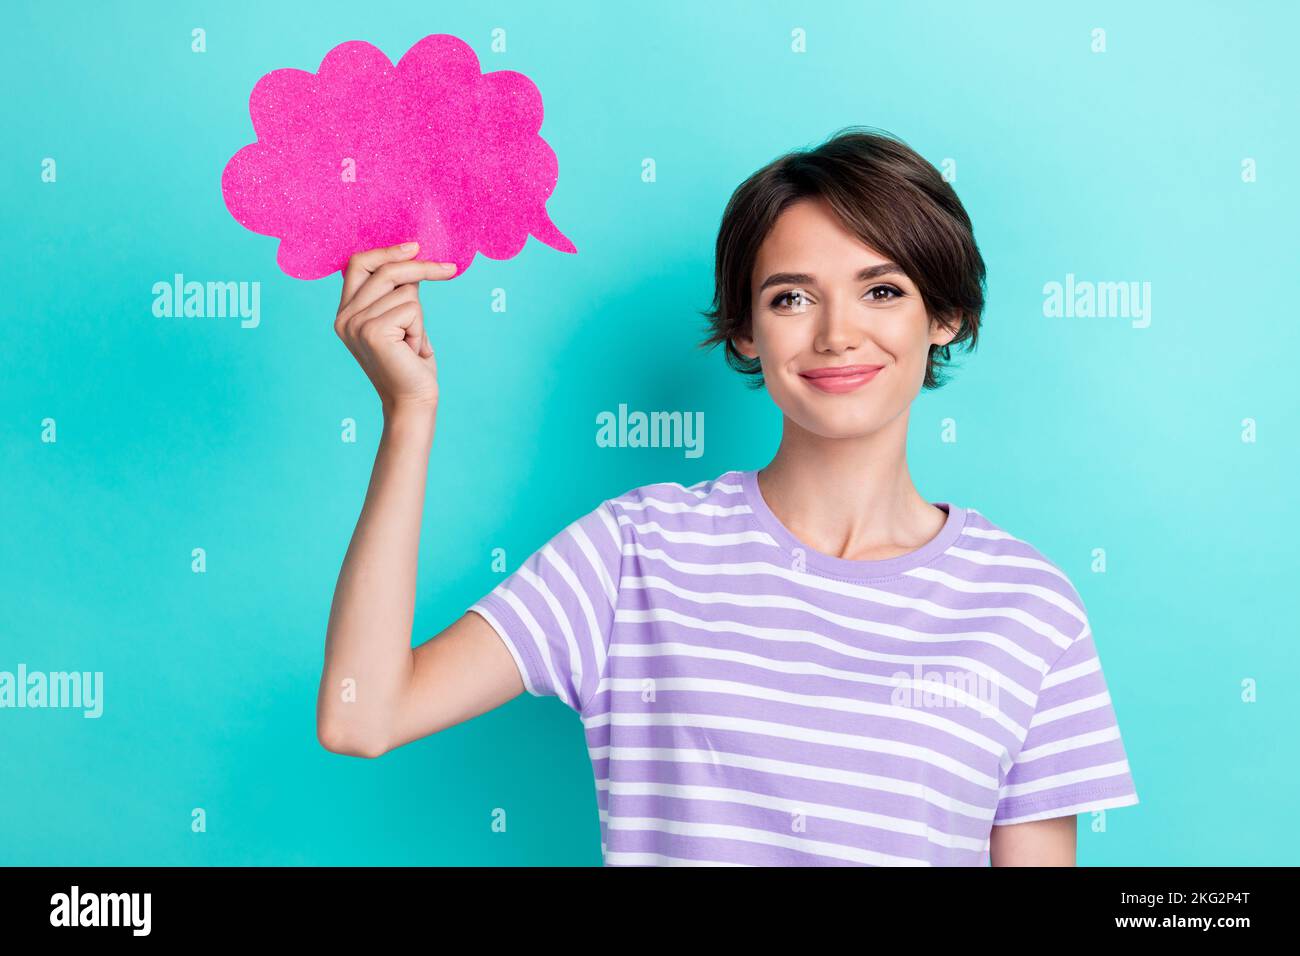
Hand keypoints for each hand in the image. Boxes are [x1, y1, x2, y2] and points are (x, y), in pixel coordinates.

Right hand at [334, 242, 456, 414]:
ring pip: (404, 292)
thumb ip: (398, 291)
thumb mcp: (402, 319)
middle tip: (449, 269)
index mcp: (345, 312)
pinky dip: (420, 329)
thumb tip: (412, 256)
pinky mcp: (373, 332)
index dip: (387, 252)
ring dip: (419, 317)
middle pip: (385, 270)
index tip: (416, 247)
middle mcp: (344, 317)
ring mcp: (356, 324)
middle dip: (421, 269)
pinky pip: (411, 309)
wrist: (412, 401)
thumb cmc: (410, 363)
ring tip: (412, 342)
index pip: (358, 264)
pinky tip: (412, 349)